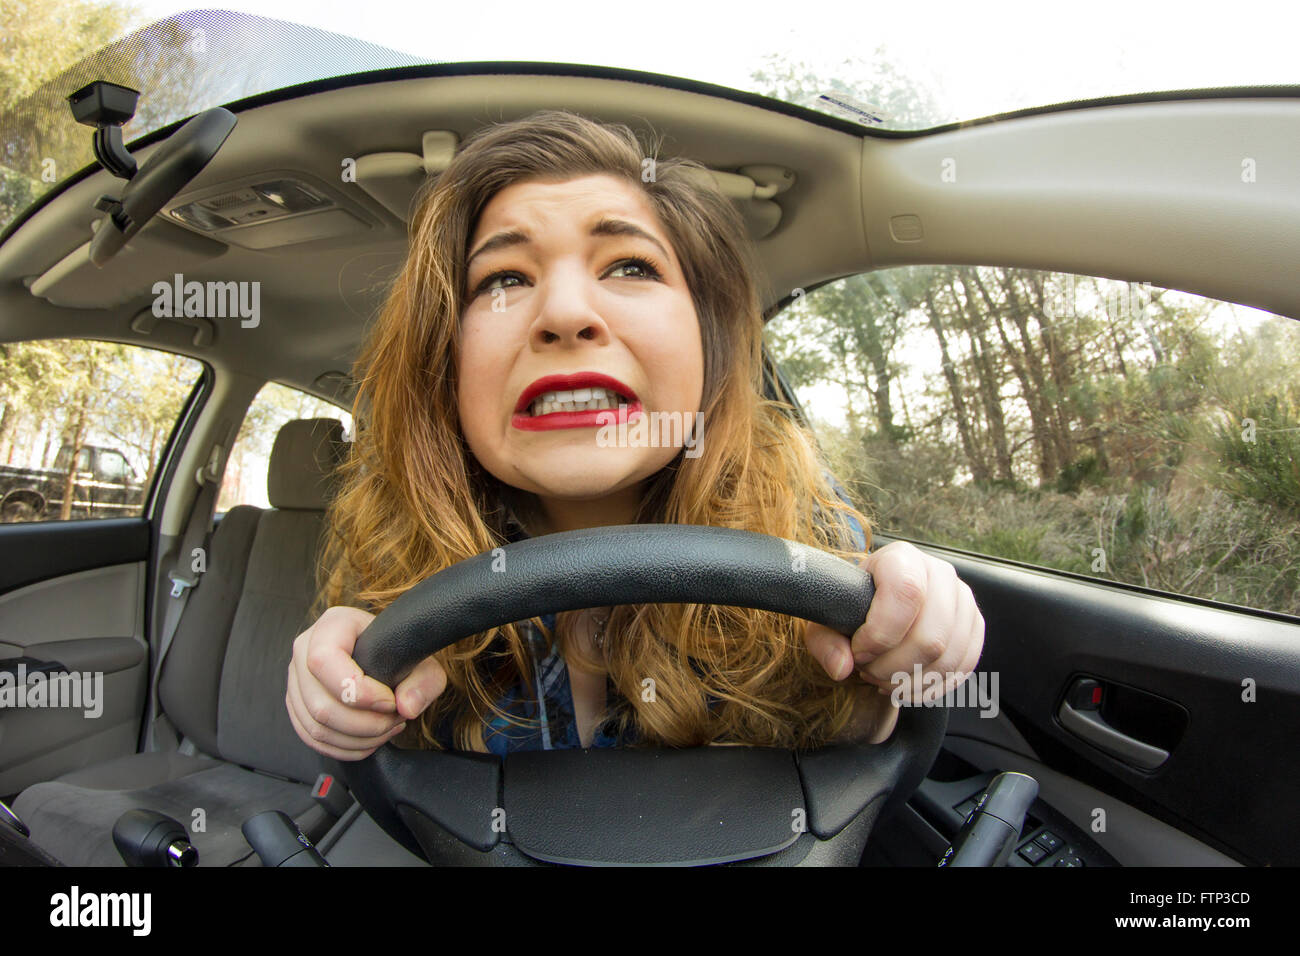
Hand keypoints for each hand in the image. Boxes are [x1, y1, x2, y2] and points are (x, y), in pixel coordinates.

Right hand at [285, 605, 447, 760]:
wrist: (386, 654)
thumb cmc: (399, 653)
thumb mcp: (422, 660)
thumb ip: (423, 682)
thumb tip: (406, 707)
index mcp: (332, 625)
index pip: (325, 660)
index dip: (358, 691)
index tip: (389, 701)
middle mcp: (306, 649)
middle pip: (320, 704)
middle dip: (364, 724)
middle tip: (394, 718)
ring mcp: (297, 678)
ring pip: (316, 726)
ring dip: (357, 738)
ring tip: (386, 727)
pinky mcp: (297, 704)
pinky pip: (312, 737)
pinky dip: (344, 747)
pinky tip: (369, 738)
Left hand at [803, 541, 985, 740]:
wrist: (878, 607)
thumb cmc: (851, 610)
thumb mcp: (825, 620)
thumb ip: (825, 642)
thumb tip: (842, 666)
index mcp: (901, 558)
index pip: (906, 593)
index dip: (880, 634)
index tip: (858, 651)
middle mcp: (940, 573)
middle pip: (931, 637)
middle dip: (893, 668)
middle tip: (867, 670)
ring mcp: (963, 601)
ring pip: (948, 658)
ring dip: (910, 681)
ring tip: (883, 678)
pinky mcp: (975, 627)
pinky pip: (962, 668)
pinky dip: (930, 687)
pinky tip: (904, 684)